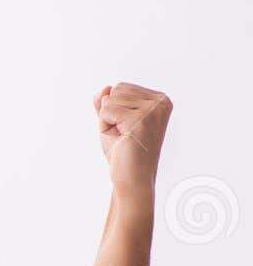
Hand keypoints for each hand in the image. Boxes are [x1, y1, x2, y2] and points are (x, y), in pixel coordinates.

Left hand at [94, 81, 171, 201]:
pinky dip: (106, 126)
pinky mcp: (141, 120)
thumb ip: (107, 103)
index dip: (114, 109)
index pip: (121, 87)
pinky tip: (121, 139)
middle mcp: (161, 102)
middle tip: (123, 134)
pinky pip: (107, 110)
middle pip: (116, 90)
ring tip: (123, 137)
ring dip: (108, 121)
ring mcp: (153, 110)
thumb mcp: (113, 122)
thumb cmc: (124, 152)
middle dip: (110, 113)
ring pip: (110, 99)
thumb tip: (104, 88)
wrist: (132, 178)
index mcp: (160, 100)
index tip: (126, 127)